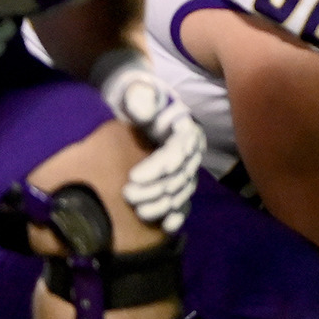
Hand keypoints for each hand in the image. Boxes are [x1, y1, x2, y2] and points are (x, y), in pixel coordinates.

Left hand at [96, 51, 204, 232]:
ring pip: (180, 192)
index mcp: (186, 130)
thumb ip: (140, 98)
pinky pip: (184, 201)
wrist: (140, 107)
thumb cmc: (139, 98)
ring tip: (140, 212)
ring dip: (163, 205)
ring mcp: (186, 168)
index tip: (133, 177)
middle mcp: (191, 151)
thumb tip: (143, 114)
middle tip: (128, 196)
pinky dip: (178, 215)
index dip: (157, 167)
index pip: (176, 152)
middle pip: (179, 176)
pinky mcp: (178, 180)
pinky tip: (168, 227)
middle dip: (155, 189)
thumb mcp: (139, 92)